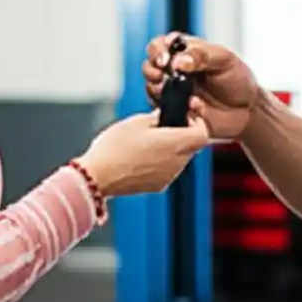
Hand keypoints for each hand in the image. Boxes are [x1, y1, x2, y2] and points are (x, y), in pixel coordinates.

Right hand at [74, 111, 209, 195]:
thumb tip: (163, 115)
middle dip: (182, 134)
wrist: (98, 177)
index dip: (198, 123)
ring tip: (149, 141)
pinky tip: (142, 156)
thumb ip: (156, 117)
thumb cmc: (114, 149)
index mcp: (174, 144)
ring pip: (180, 159)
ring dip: (172, 149)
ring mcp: (169, 176)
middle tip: (164, 126)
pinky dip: (162, 162)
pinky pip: (168, 170)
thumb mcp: (136, 122)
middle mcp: (176, 163)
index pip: (203, 134)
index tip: (187, 117)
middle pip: (192, 146)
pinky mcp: (158, 186)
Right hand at [142, 33, 259, 139]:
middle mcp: (175, 71)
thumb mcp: (225, 59)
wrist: (248, 109)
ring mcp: (174, 92)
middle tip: (163, 75)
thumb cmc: (237, 79)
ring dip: (158, 89)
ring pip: (151, 88)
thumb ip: (201, 55)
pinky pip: (164, 110)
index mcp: (185, 52)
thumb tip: (178, 61)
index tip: (165, 59)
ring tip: (177, 92)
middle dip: (152, 69)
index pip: (161, 44)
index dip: (158, 50)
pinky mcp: (176, 111)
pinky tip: (194, 106)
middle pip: (149, 65)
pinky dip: (174, 107)